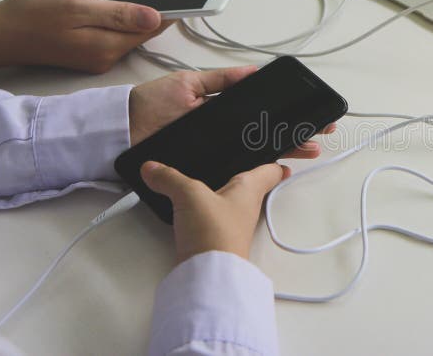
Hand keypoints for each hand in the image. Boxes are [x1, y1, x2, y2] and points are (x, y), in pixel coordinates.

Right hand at [0, 0, 172, 72]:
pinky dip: (119, 12)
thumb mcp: (78, 7)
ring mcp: (97, 55)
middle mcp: (106, 56)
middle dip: (154, 3)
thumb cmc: (31, 17)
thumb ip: (118, 14)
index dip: (170, 11)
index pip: (151, 30)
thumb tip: (154, 17)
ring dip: (135, 5)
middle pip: (142, 29)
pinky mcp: (88, 50)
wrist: (0, 32)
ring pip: (128, 28)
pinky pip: (113, 31)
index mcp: (108, 48)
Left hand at [129, 65, 335, 152]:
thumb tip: (253, 71)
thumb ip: (220, 79)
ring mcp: (217, 150)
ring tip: (309, 150)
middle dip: (295, 134)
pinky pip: (236, 169)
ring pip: (258, 152)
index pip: (261, 113)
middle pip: (266, 134)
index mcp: (222, 111)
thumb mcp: (188, 82)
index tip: (309, 114)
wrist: (121, 129)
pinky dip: (258, 171)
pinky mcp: (207, 167)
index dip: (285, 115)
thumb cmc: (151, 103)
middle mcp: (224, 132)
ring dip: (285, 151)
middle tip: (320, 134)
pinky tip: (280, 168)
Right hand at [140, 160, 289, 262]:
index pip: (271, 172)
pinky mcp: (217, 240)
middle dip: (248, 177)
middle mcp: (246, 208)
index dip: (276, 162)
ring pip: (232, 204)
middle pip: (253, 188)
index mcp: (249, 190)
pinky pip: (214, 219)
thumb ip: (170, 178)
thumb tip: (151, 168)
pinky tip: (191, 211)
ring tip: (211, 183)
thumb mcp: (190, 195)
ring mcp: (232, 225)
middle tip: (243, 164)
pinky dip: (206, 213)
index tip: (281, 156)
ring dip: (224, 195)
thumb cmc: (214, 232)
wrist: (209, 275)